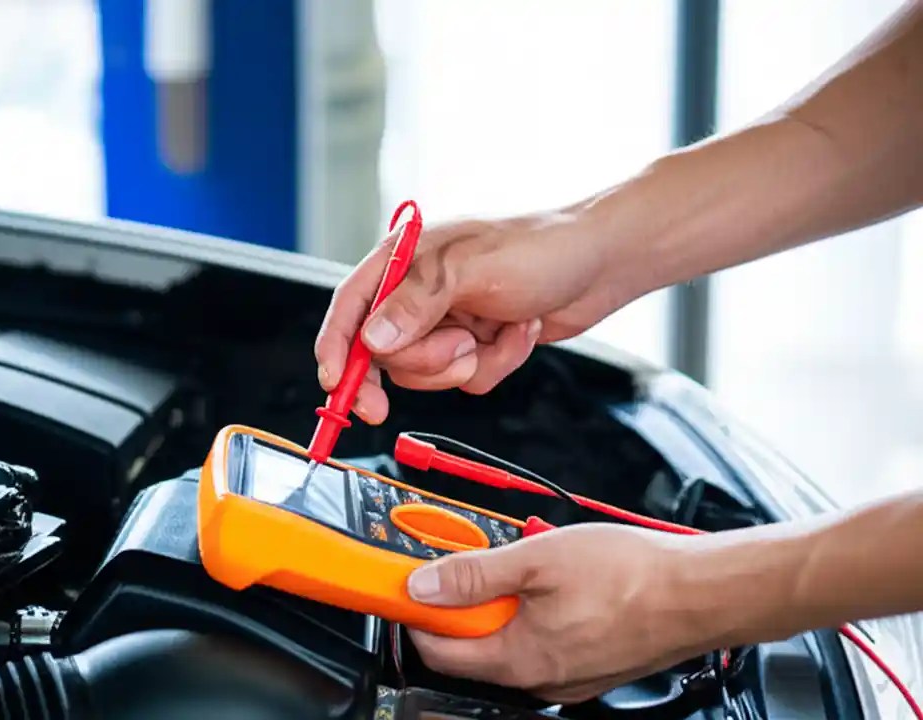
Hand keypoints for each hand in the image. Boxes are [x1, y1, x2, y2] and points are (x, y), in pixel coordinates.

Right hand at [313, 211, 631, 423]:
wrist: (603, 264)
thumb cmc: (542, 248)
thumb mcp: (472, 270)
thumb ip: (416, 303)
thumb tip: (371, 339)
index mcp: (404, 260)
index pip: (350, 307)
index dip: (337, 349)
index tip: (337, 386)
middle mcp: (418, 293)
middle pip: (384, 354)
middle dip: (426, 361)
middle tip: (460, 352)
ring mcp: (445, 321)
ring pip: (424, 373)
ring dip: (465, 363)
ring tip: (497, 332)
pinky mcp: (473, 344)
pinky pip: (464, 379)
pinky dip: (495, 365)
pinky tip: (517, 333)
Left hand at [405, 524, 719, 703]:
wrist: (700, 591)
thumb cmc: (633, 575)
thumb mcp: (537, 559)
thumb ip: (473, 575)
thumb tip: (424, 586)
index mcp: (520, 658)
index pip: (441, 651)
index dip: (419, 614)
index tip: (411, 585)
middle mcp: (542, 680)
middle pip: (474, 648)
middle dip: (464, 606)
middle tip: (474, 562)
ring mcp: (569, 678)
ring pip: (511, 645)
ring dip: (501, 609)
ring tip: (522, 568)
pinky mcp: (591, 668)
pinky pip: (544, 645)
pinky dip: (534, 617)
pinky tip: (553, 586)